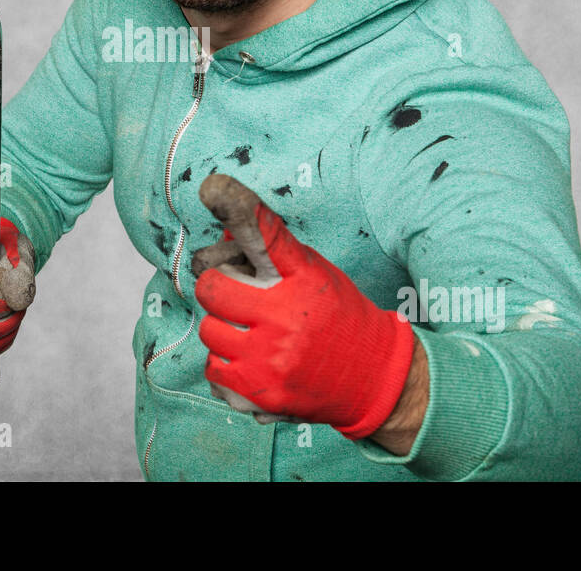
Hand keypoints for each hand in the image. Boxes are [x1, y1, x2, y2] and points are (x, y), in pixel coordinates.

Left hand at [191, 174, 415, 438]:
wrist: (373, 376)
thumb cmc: (339, 316)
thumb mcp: (315, 273)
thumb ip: (272, 253)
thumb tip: (226, 233)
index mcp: (301, 280)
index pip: (264, 237)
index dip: (236, 207)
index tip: (213, 186)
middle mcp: (285, 318)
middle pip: (212, 288)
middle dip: (217, 287)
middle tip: (236, 296)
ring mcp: (271, 360)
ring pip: (208, 331)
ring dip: (221, 328)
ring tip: (248, 331)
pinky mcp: (262, 394)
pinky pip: (214, 371)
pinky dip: (224, 365)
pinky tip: (248, 360)